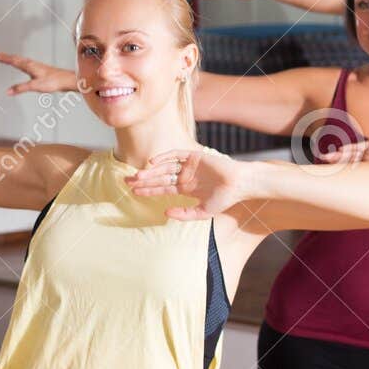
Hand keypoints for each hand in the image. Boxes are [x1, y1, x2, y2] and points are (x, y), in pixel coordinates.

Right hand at [0, 52, 78, 94]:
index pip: (13, 61)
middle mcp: (34, 64)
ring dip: (15, 58)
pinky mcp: (43, 69)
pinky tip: (27, 65)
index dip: (4, 59)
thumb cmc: (55, 81)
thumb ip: (21, 88)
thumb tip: (9, 91)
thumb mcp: (35, 86)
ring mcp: (39, 66)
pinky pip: (29, 63)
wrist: (68, 80)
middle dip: (7, 57)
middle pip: (17, 59)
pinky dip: (23, 62)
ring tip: (9, 58)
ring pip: (23, 60)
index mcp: (29, 66)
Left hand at [126, 149, 247, 218]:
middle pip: (160, 177)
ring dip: (151, 171)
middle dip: (144, 180)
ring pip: (165, 167)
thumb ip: (185, 214)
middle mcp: (186, 176)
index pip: (163, 188)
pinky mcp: (195, 156)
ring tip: (138, 176)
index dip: (149, 190)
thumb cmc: (225, 199)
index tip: (134, 192)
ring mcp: (189, 165)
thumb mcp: (203, 212)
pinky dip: (164, 157)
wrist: (240, 185)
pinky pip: (176, 154)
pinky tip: (153, 163)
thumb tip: (165, 212)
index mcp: (187, 188)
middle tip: (128, 182)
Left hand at [316, 136, 368, 172]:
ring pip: (350, 152)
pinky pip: (360, 147)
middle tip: (321, 163)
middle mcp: (366, 156)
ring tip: (327, 157)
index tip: (327, 172)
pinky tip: (341, 150)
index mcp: (368, 165)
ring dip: (338, 155)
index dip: (339, 168)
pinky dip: (350, 149)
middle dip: (334, 160)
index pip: (350, 166)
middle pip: (346, 158)